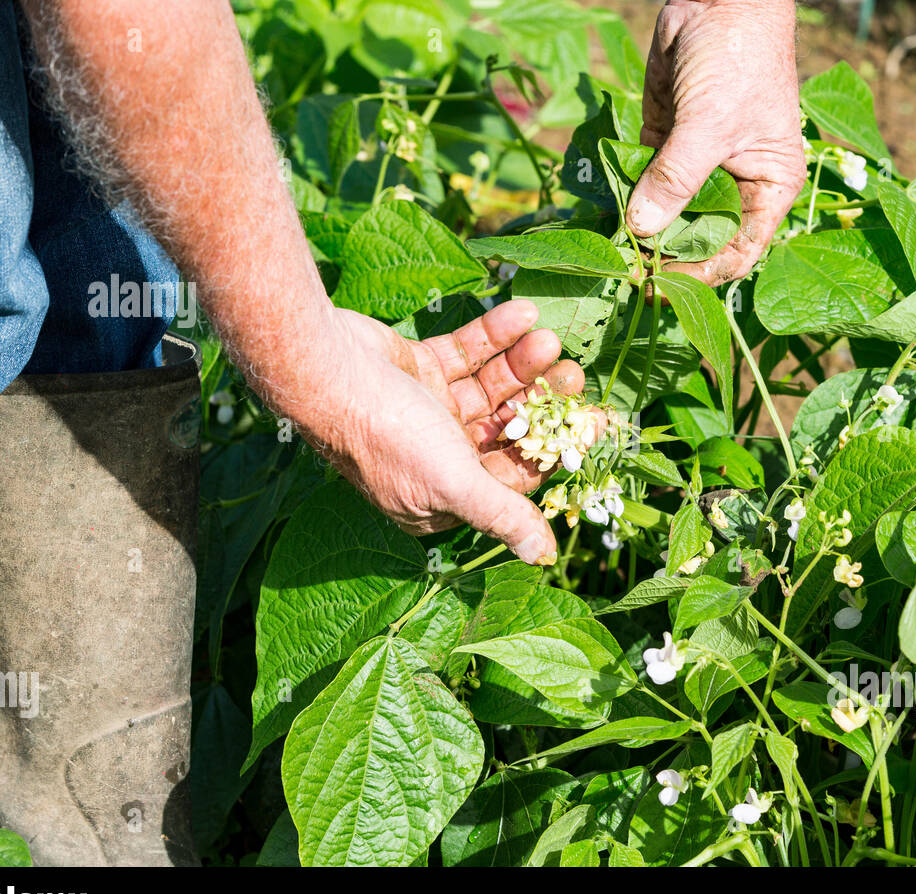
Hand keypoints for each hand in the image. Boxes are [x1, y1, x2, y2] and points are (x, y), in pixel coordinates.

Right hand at [310, 300, 585, 564]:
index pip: (514, 475)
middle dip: (543, 401)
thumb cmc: (386, 433)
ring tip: (549, 338)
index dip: (555, 448)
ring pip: (491, 390)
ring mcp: (427, 412)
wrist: (322, 369)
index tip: (593, 418)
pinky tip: (522, 314)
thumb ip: (503, 515)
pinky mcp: (417, 371)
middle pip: (508, 429)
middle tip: (573, 372)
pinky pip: (467, 355)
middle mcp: (437, 458)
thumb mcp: (453, 481)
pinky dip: (495, 336)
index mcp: (444, 497)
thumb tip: (543, 558)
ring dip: (523, 364)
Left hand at [627, 0, 805, 283]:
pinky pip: (642, 182)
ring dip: (639, 230)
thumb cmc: (738, 60)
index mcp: (766, 190)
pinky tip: (603, 214)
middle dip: (665, 255)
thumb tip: (642, 228)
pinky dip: (624, 196)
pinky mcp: (664, 145)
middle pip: (698, 239)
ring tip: (608, 249)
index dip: (700, 274)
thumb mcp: (710, 124)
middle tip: (625, 271)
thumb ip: (676, 177)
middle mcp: (734, 186)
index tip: (660, 285)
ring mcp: (696, 168)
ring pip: (666, 213)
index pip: (737, 253)